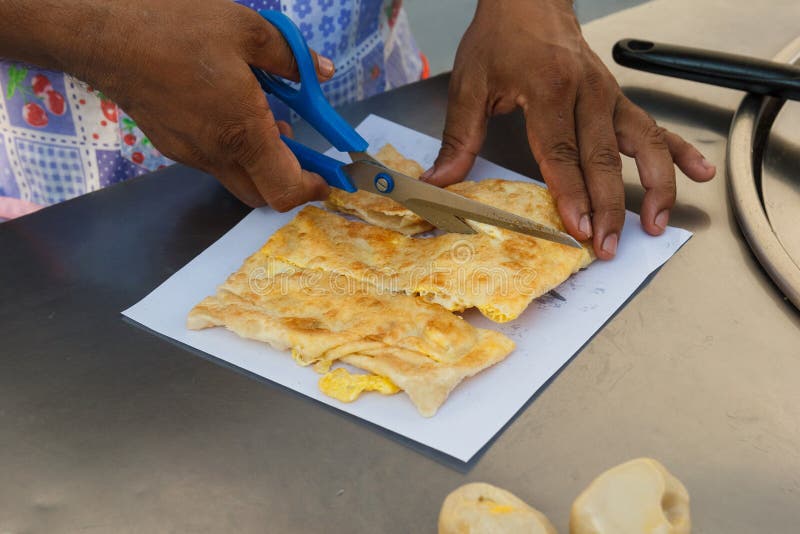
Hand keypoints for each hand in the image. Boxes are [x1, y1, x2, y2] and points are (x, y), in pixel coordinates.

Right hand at [64, 0, 331, 210]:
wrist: (103, 35)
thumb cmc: (176, 28)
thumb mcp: (247, 30)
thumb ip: (292, 56)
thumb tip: (324, 71)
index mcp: (242, 132)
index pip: (283, 190)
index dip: (310, 191)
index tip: (326, 179)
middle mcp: (216, 154)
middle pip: (261, 194)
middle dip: (288, 181)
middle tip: (302, 150)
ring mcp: (190, 154)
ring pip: (237, 178)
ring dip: (261, 164)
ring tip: (269, 123)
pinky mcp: (172, 146)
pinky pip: (214, 162)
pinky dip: (235, 152)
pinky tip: (232, 113)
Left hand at [423, 0, 715, 258]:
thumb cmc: (501, 37)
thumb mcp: (471, 83)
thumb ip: (459, 137)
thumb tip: (440, 180)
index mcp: (549, 90)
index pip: (561, 154)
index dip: (571, 195)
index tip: (579, 227)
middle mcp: (586, 93)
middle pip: (603, 159)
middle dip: (609, 207)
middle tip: (608, 245)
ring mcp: (608, 95)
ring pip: (642, 143)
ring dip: (654, 185)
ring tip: (657, 222)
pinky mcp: (618, 97)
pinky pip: (654, 125)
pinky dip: (678, 150)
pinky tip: (698, 171)